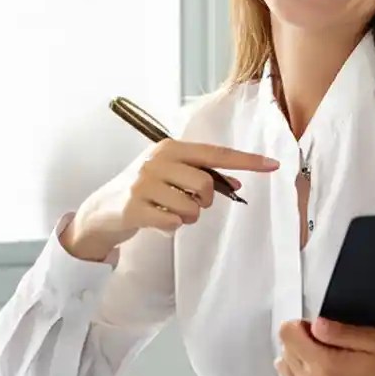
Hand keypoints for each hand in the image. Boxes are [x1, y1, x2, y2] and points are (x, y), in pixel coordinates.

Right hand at [61, 140, 278, 260]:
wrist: (102, 210)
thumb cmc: (143, 189)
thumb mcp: (169, 174)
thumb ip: (200, 175)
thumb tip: (236, 183)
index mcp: (169, 147)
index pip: (215, 153)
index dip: (246, 160)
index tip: (273, 165)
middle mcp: (156, 161)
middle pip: (205, 184)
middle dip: (204, 200)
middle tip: (188, 202)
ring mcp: (143, 184)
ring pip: (191, 207)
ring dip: (187, 217)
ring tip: (169, 212)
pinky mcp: (135, 207)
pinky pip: (173, 223)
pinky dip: (171, 228)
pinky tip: (156, 221)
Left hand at [275, 317, 374, 375]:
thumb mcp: (373, 339)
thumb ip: (340, 331)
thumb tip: (314, 324)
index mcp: (325, 366)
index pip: (286, 334)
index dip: (301, 326)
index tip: (318, 330)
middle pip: (285, 350)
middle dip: (301, 341)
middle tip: (327, 346)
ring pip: (284, 368)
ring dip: (298, 360)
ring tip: (324, 362)